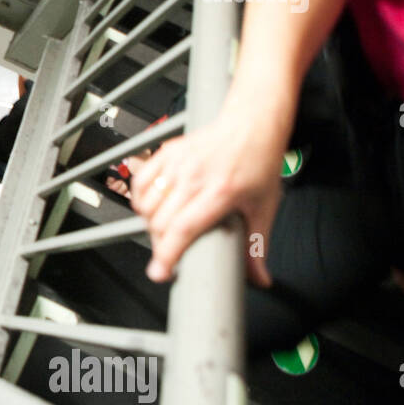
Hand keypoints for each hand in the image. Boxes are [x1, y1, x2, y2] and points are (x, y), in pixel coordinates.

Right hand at [130, 112, 285, 285]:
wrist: (251, 124)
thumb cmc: (258, 164)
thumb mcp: (264, 207)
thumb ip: (257, 247)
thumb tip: (260, 280)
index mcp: (219, 193)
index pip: (183, 229)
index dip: (167, 255)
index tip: (159, 273)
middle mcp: (194, 177)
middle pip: (160, 221)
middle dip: (160, 243)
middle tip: (170, 251)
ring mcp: (177, 163)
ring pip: (146, 203)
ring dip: (149, 222)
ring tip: (163, 228)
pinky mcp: (167, 152)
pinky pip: (140, 181)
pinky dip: (140, 198)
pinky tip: (151, 205)